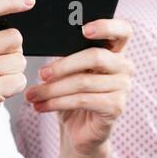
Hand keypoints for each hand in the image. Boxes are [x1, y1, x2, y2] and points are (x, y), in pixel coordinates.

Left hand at [24, 17, 133, 156]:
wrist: (79, 131)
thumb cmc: (73, 97)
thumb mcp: (68, 73)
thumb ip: (67, 55)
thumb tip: (49, 41)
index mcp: (115, 52)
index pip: (122, 30)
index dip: (106, 26)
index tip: (84, 29)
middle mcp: (124, 67)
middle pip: (96, 57)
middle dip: (63, 66)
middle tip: (41, 73)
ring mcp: (123, 88)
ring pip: (84, 82)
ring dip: (53, 89)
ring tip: (32, 95)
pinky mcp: (116, 107)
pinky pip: (83, 100)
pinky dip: (57, 103)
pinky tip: (42, 106)